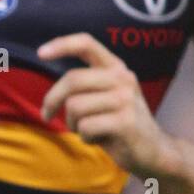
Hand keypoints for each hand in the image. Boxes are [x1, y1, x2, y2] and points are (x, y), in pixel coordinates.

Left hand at [38, 33, 177, 177]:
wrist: (153, 150)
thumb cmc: (117, 121)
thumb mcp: (104, 94)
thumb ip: (83, 82)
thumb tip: (46, 72)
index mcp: (115, 67)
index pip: (87, 44)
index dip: (62, 45)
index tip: (41, 53)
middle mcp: (123, 78)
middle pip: (72, 80)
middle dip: (52, 100)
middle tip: (46, 115)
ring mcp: (126, 100)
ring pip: (75, 106)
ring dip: (72, 123)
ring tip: (87, 129)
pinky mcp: (125, 122)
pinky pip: (85, 127)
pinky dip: (85, 137)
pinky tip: (98, 139)